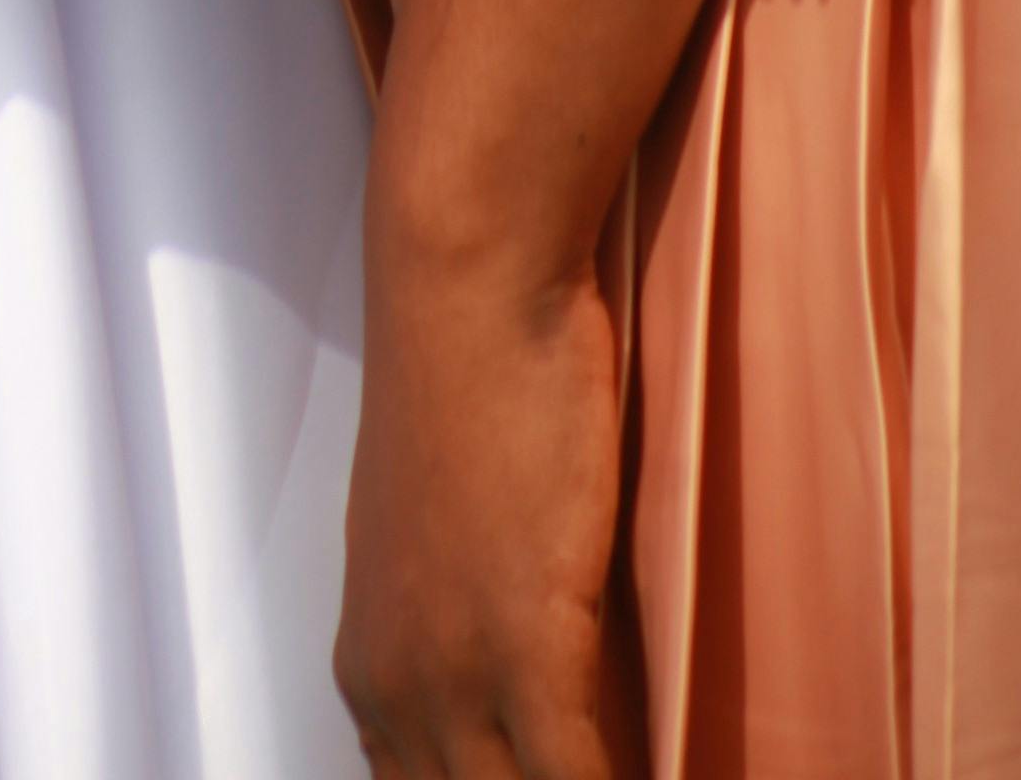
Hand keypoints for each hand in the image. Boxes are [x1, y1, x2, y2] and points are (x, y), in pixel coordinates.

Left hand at [335, 248, 637, 778]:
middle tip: (603, 770)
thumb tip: (511, 690)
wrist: (467, 290)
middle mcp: (397, 692)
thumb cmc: (466, 388)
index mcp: (371, 673)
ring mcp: (455, 676)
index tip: (543, 776)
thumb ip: (457, 631)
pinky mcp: (528, 649)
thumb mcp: (436, 540)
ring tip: (650, 776)